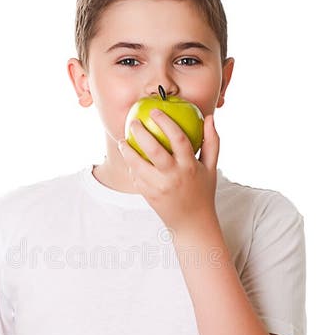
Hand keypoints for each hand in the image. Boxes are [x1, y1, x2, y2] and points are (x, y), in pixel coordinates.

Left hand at [117, 110, 219, 232]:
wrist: (192, 222)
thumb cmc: (202, 190)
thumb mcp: (212, 167)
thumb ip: (211, 141)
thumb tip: (209, 117)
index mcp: (190, 166)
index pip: (179, 139)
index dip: (166, 122)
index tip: (155, 111)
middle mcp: (174, 176)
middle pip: (154, 150)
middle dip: (140, 133)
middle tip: (133, 122)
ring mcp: (160, 187)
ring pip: (138, 165)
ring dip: (127, 151)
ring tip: (123, 141)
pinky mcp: (149, 196)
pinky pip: (136, 177)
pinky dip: (131, 167)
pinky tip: (129, 159)